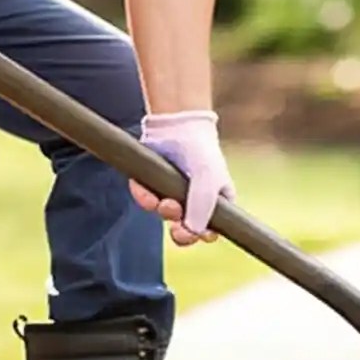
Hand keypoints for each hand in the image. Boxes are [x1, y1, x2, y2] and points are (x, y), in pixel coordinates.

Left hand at [129, 110, 234, 245]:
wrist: (177, 124)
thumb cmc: (201, 151)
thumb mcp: (208, 179)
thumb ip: (203, 207)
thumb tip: (193, 233)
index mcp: (215, 201)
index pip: (210, 229)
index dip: (202, 235)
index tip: (197, 234)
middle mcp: (193, 200)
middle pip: (185, 230)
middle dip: (180, 232)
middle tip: (177, 228)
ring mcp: (171, 193)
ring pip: (163, 215)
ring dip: (162, 212)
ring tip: (164, 202)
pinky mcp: (151, 184)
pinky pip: (145, 200)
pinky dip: (144, 198)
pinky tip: (146, 190)